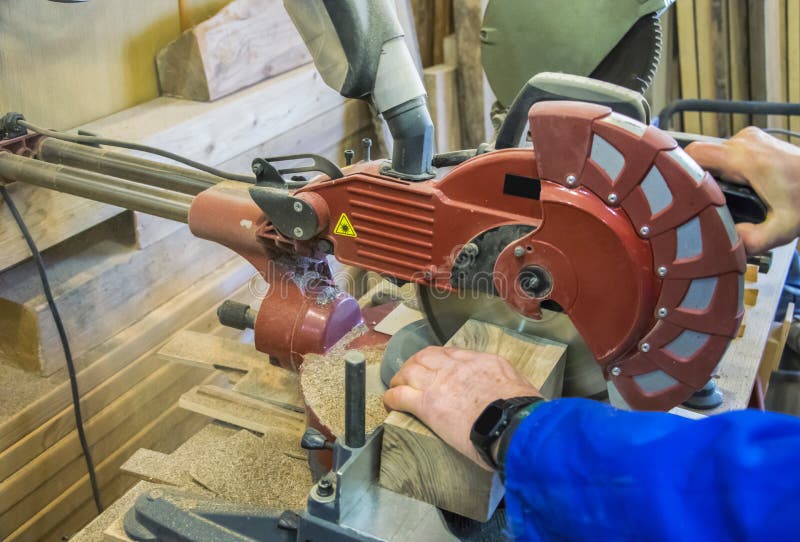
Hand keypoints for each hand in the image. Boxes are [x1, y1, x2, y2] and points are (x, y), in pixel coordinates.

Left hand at [384, 346, 540, 469]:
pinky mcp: (427, 404)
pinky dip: (392, 396)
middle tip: (411, 372)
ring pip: (410, 370)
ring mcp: (440, 382)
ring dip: (401, 376)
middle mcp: (458, 366)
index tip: (438, 366)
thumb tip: (514, 395)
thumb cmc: (523, 412)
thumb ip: (509, 385)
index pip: (454, 354)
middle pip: (428, 356)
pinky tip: (389, 401)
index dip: (441, 359)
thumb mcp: (522, 387)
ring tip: (397, 384)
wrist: (512, 423)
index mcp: (483, 362)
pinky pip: (400, 394)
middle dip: (417, 362)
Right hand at [686, 127, 799, 254]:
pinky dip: (724, 169)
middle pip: (700, 155)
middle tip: (698, 201)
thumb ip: (751, 240)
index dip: (679, 171)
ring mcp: (750, 138)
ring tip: (719, 196)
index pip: (694, 154)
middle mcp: (745, 142)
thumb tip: (722, 243)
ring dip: (712, 174)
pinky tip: (733, 187)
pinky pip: (726, 153)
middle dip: (696, 178)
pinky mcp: (755, 140)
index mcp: (746, 159)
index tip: (673, 190)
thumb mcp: (783, 229)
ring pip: (713, 154)